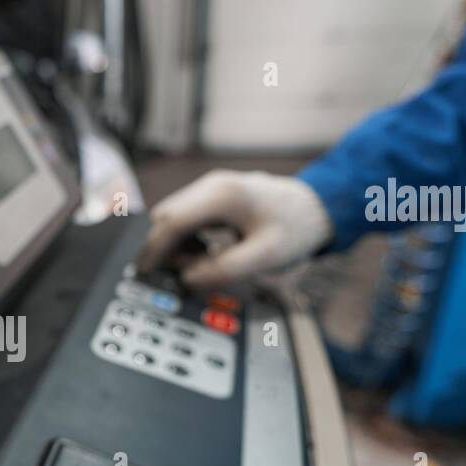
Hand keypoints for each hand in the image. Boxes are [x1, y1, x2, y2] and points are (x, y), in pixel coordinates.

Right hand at [136, 170, 333, 288]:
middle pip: (166, 217)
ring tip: (199, 266)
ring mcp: (212, 188)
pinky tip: (205, 254)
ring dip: (175, 244)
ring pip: (174, 217)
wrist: (319, 207)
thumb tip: (188, 279)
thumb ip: (224, 270)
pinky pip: (187, 218)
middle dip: (163, 248)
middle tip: (176, 275)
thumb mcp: (265, 256)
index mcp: (221, 195)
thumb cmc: (296, 228)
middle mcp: (211, 186)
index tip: (145, 272)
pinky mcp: (215, 197)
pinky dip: (186, 238)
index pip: (171, 222)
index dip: (154, 250)